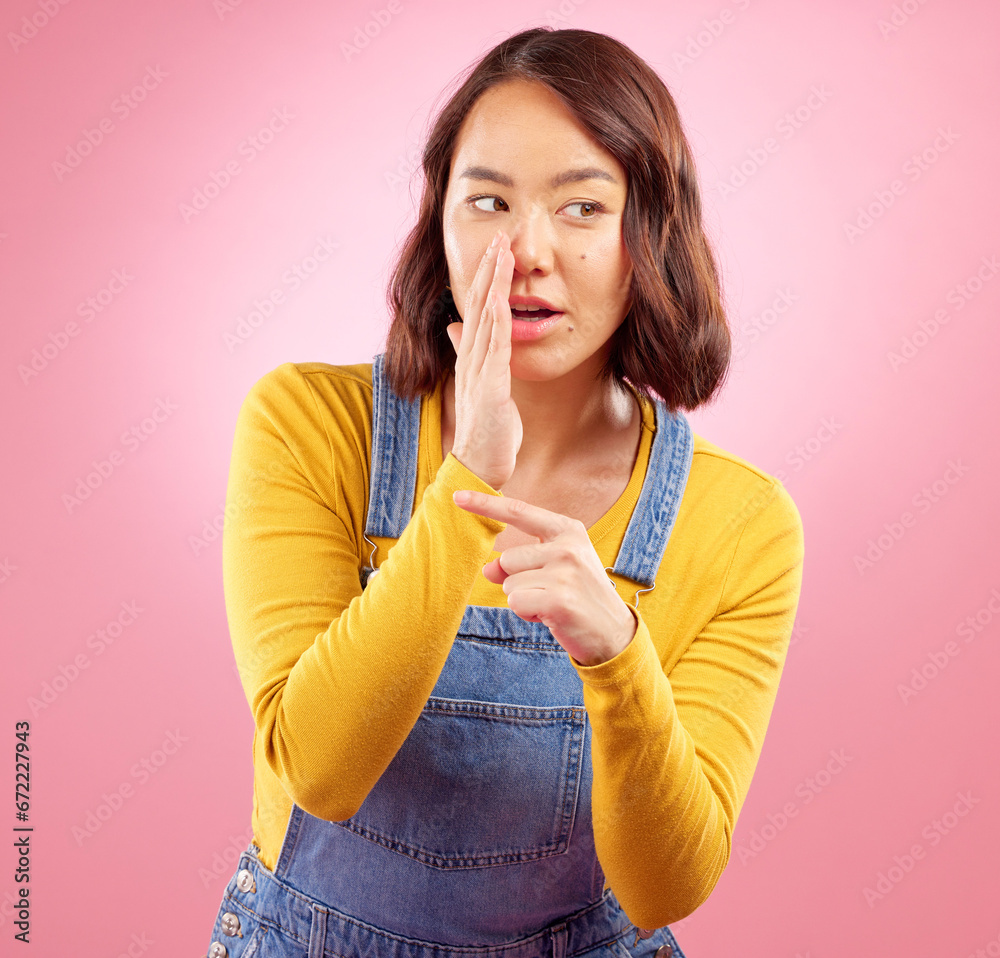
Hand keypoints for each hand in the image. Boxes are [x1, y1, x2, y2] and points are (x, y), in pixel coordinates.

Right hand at [444, 230, 520, 489]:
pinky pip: (494, 349)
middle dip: (490, 269)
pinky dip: (497, 322)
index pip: (479, 308)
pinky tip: (501, 300)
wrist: (479, 464)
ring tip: (502, 253)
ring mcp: (479, 371)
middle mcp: (472, 358)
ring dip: (493, 285)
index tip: (497, 247)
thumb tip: (455, 326)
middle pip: (480, 305)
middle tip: (500, 234)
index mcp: (472, 356)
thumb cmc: (485, 429)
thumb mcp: (479, 384)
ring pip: (486, 319)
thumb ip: (467, 353)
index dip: (487, 277)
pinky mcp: (489, 388)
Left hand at [451, 489, 638, 665]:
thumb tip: (487, 570)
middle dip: (517, 581)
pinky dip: (526, 613)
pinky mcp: (559, 598)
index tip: (457, 496)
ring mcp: (565, 572)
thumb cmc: (579, 595)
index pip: (518, 512)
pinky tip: (550, 615)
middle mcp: (567, 546)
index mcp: (567, 530)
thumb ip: (520, 561)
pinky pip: (516, 602)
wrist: (613, 632)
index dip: (485, 504)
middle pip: (507, 560)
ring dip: (523, 599)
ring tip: (551, 603)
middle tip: (548, 592)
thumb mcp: (553, 568)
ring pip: (509, 583)